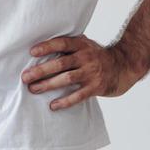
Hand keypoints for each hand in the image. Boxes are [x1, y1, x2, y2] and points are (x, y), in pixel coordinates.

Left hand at [21, 35, 146, 110]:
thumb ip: (69, 45)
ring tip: (33, 89)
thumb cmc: (98, 56)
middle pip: (61, 63)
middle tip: (25, 77)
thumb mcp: (86, 45)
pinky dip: (65, 101)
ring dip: (48, 84)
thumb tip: (42, 45)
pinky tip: (53, 105)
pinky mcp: (96, 87)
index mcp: (82, 45)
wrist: (124, 66)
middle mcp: (86, 58)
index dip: (47, 47)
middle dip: (41, 70)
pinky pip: (78, 96)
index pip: (62, 43)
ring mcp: (91, 73)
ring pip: (66, 79)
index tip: (31, 52)